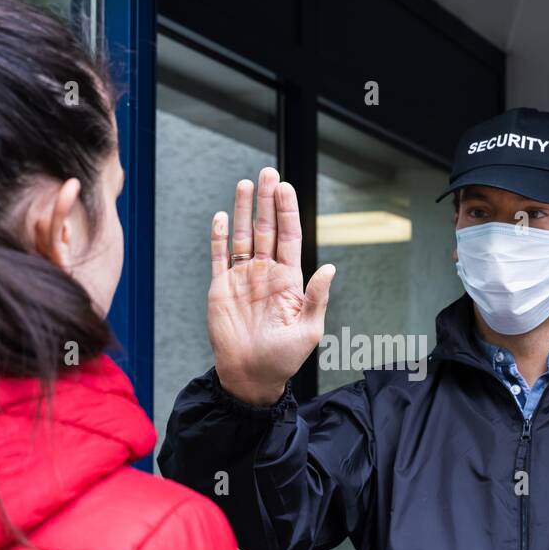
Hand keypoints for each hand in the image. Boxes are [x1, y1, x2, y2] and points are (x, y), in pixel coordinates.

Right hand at [208, 167, 335, 404]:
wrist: (250, 377)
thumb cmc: (282, 359)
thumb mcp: (308, 330)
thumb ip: (317, 298)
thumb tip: (329, 268)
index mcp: (288, 281)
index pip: (288, 237)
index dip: (287, 212)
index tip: (286, 188)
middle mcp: (265, 274)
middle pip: (266, 229)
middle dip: (268, 201)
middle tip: (269, 173)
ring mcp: (242, 279)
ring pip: (243, 236)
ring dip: (245, 210)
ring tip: (247, 184)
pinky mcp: (220, 288)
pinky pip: (219, 256)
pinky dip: (220, 236)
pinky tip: (224, 216)